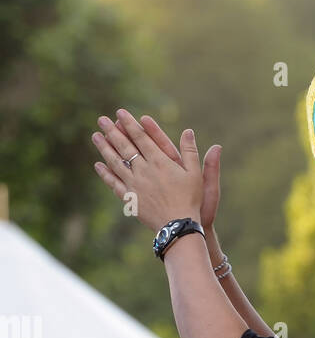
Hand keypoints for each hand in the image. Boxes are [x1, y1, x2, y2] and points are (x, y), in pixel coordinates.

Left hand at [92, 108, 204, 231]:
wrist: (178, 225)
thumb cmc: (190, 200)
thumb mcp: (195, 174)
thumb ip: (190, 151)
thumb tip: (188, 130)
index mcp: (160, 161)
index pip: (141, 137)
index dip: (130, 124)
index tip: (120, 112)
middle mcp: (144, 170)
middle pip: (124, 146)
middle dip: (112, 131)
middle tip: (102, 119)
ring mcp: (134, 184)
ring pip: (116, 162)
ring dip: (104, 148)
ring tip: (95, 136)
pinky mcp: (130, 198)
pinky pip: (114, 183)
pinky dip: (105, 174)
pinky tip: (98, 165)